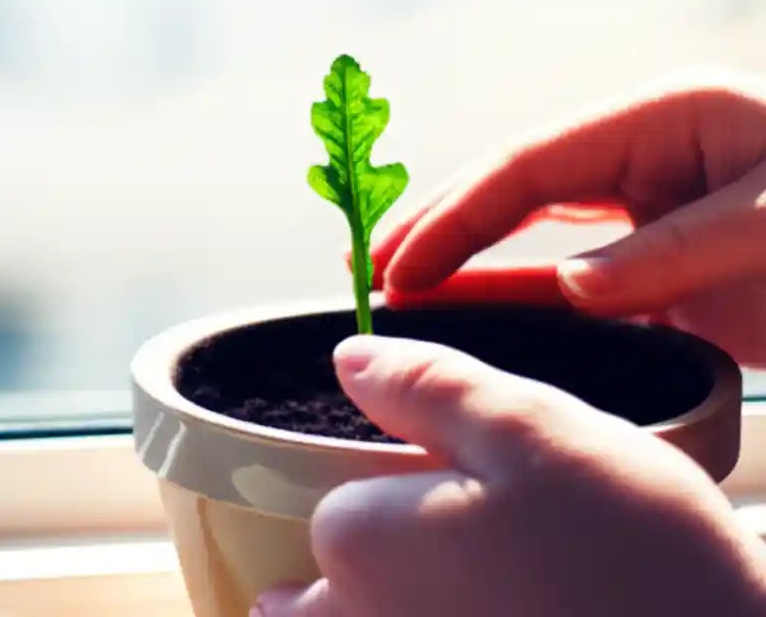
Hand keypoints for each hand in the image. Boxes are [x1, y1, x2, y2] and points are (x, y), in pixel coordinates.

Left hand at [252, 336, 765, 616]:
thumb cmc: (631, 556)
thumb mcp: (532, 428)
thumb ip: (427, 387)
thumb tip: (351, 361)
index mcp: (358, 544)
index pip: (332, 503)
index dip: (387, 488)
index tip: (444, 483)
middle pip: (320, 591)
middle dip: (370, 563)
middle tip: (472, 541)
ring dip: (405, 601)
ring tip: (495, 580)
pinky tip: (508, 608)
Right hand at [374, 82, 765, 365]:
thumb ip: (674, 251)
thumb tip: (573, 287)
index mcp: (664, 121)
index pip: (529, 166)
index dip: (456, 216)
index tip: (401, 269)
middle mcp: (647, 165)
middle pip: (513, 195)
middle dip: (436, 231)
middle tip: (365, 272)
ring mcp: (654, 221)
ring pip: (535, 247)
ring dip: (464, 273)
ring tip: (392, 299)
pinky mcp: (669, 280)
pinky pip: (575, 296)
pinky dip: (519, 312)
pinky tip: (469, 327)